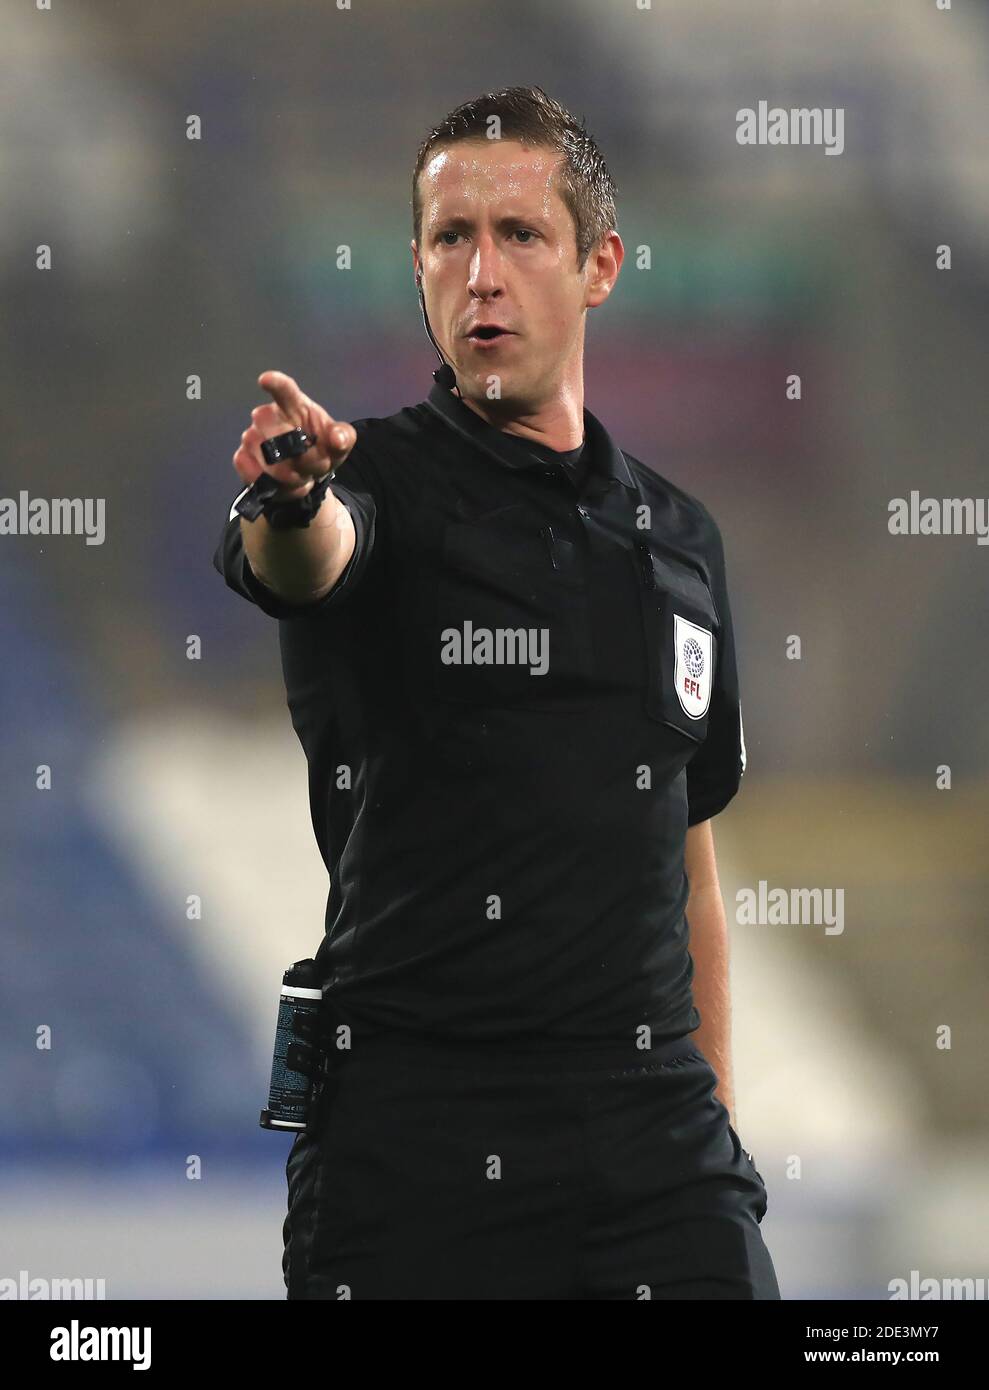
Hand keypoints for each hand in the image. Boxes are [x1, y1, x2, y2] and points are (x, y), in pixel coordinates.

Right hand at [232, 370, 356, 501]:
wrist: (305, 475)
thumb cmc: (322, 448)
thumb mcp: (340, 443)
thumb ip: (343, 437)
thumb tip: (337, 438)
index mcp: (293, 405)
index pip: (284, 390)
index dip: (275, 384)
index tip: (265, 380)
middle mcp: (266, 416)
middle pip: (277, 435)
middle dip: (302, 459)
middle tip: (315, 466)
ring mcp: (251, 437)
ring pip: (269, 461)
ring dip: (291, 476)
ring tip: (302, 475)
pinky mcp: (242, 458)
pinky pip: (254, 474)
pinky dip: (274, 485)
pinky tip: (284, 483)